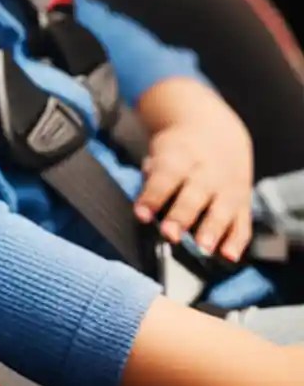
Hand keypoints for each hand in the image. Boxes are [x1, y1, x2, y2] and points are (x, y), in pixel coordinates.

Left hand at [134, 120, 253, 260]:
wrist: (215, 129)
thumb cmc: (178, 149)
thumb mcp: (160, 152)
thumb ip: (152, 178)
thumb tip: (147, 207)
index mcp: (181, 158)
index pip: (164, 178)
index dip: (152, 197)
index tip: (141, 215)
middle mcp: (207, 173)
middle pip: (193, 196)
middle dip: (181, 217)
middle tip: (170, 235)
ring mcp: (228, 187)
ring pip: (222, 210)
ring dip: (212, 231)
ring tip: (203, 249)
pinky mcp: (243, 200)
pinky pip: (242, 223)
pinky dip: (237, 241)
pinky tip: (229, 256)